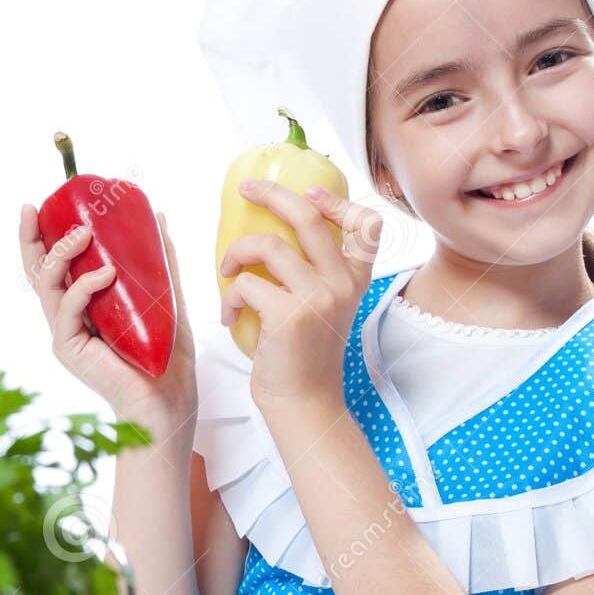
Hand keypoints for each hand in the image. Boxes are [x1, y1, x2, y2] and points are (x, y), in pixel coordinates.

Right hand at [19, 205, 197, 439]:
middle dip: (30, 237)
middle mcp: (68, 316)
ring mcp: (65, 333)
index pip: (52, 265)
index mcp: (83, 303)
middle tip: (35, 209)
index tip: (39, 205)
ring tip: (82, 235)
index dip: (39, 235)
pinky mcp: (69, 349)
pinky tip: (105, 274)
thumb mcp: (166, 296)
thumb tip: (158, 216)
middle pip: (36, 272)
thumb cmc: (166, 355)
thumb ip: (160, 261)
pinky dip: (83, 287)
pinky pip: (68, 310)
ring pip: (46, 285)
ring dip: (60, 254)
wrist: (168, 399)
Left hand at [218, 180, 382, 420]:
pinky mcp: (289, 315)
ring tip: (227, 270)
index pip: (366, 225)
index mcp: (355, 280)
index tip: (308, 192)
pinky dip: (230, 295)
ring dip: (237, 252)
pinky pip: (246, 284)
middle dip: (272, 194)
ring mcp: (318, 298)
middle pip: (309, 217)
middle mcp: (342, 284)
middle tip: (247, 190)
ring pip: (269, 244)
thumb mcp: (325, 309)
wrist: (305, 404)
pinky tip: (230, 314)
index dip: (336, 200)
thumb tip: (272, 235)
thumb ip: (315, 275)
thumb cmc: (305, 357)